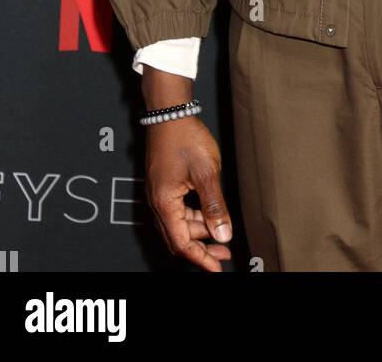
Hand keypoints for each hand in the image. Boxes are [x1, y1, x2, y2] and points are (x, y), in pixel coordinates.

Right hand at [145, 115, 233, 271]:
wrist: (170, 112)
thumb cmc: (185, 137)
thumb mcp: (206, 172)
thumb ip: (214, 206)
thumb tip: (223, 234)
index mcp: (164, 202)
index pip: (182, 243)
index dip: (201, 259)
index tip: (217, 268)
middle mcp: (158, 202)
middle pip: (178, 238)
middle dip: (201, 249)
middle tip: (223, 255)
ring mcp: (159, 193)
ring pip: (178, 225)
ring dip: (199, 233)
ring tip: (221, 235)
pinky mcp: (164, 185)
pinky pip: (177, 211)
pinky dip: (194, 218)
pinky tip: (209, 215)